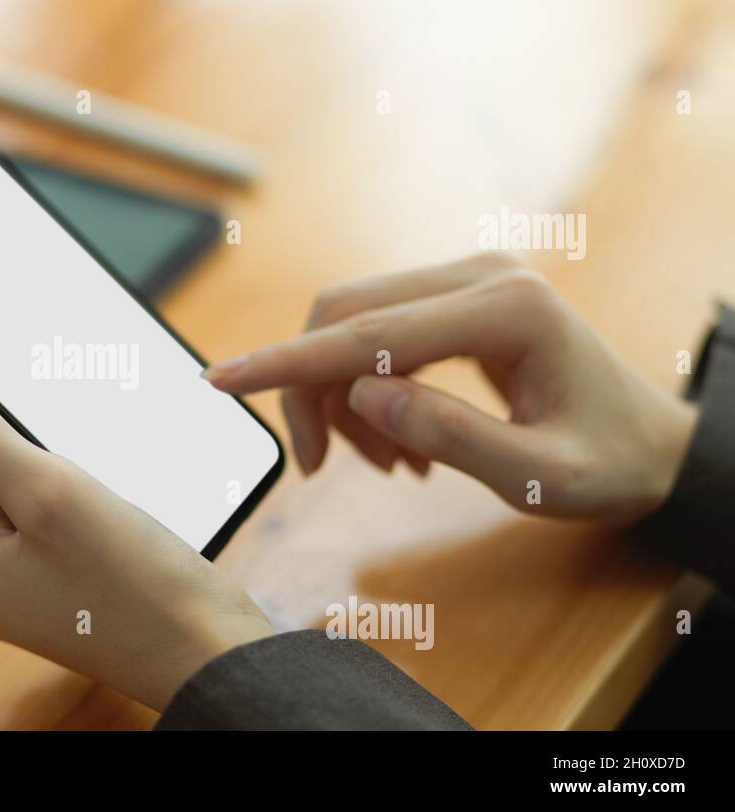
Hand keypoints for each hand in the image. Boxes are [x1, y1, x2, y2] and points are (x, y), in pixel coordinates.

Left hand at [0, 353, 274, 710]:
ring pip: (25, 492)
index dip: (16, 438)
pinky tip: (112, 540)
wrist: (208, 658)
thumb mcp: (47, 491)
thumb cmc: (135, 588)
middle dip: (46, 468)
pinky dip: (83, 515)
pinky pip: (49, 523)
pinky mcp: (47, 589)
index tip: (60, 473)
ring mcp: (7, 589)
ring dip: (69, 491)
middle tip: (90, 511)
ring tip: (105, 530)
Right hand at [202, 253, 696, 520]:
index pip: (368, 332)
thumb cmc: (606, 464)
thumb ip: (454, 436)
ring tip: (382, 465)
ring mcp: (467, 279)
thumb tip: (363, 398)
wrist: (649, 444)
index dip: (288, 363)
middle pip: (345, 315)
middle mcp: (481, 275)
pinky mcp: (455, 297)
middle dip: (310, 390)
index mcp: (507, 309)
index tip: (221, 379)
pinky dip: (362, 389)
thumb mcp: (540, 477)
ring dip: (339, 398)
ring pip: (351, 323)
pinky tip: (394, 441)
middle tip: (321, 466)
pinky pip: (374, 333)